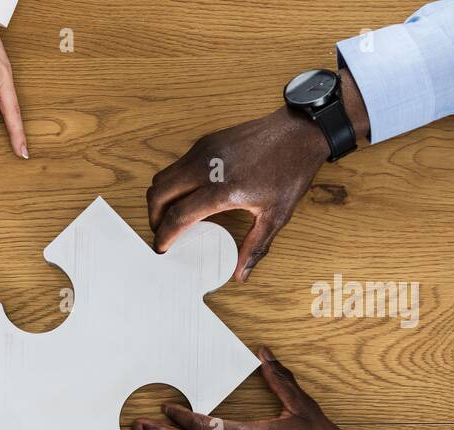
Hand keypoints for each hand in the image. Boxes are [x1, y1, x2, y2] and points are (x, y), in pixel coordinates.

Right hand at [146, 69, 368, 280]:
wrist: (299, 132)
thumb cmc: (290, 170)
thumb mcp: (276, 215)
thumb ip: (254, 247)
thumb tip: (240, 274)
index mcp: (222, 189)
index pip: (178, 216)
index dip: (164, 236)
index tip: (162, 249)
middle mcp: (205, 168)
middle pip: (158, 194)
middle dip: (154, 218)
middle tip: (163, 232)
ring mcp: (202, 152)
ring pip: (162, 178)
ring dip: (161, 199)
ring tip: (171, 215)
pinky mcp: (204, 143)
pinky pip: (176, 166)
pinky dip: (172, 184)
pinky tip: (187, 195)